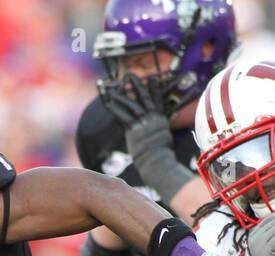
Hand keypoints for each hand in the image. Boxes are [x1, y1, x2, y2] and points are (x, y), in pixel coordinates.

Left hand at [100, 75, 193, 202]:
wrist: (158, 162)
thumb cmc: (162, 154)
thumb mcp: (164, 137)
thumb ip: (159, 129)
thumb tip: (159, 129)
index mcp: (161, 119)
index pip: (158, 100)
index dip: (154, 88)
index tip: (152, 78)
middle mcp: (152, 118)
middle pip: (144, 98)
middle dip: (137, 85)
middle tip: (130, 75)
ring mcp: (143, 123)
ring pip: (132, 105)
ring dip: (122, 96)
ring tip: (114, 89)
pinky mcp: (134, 130)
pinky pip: (123, 117)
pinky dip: (116, 110)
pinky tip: (109, 103)